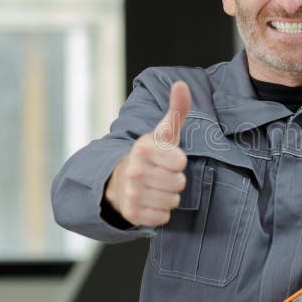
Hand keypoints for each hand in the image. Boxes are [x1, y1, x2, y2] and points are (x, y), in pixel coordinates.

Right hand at [104, 81, 190, 226]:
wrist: (119, 181)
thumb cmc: (150, 155)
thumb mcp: (163, 133)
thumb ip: (176, 110)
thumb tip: (181, 84)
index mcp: (143, 148)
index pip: (180, 162)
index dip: (177, 162)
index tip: (165, 159)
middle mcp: (134, 170)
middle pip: (178, 183)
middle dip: (174, 181)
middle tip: (160, 175)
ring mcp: (130, 193)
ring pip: (172, 201)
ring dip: (168, 197)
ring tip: (155, 187)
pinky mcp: (131, 214)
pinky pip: (163, 217)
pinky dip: (160, 212)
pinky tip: (150, 201)